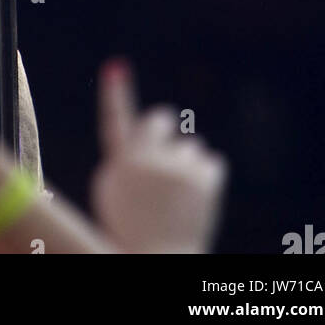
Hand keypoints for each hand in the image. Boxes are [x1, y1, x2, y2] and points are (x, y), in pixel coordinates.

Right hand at [90, 61, 226, 253]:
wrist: (161, 257)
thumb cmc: (130, 224)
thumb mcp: (112, 188)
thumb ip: (125, 154)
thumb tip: (149, 129)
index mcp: (123, 163)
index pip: (116, 119)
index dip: (115, 92)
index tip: (116, 66)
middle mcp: (152, 161)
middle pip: (164, 120)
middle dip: (164, 127)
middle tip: (163, 155)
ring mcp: (182, 169)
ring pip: (191, 146)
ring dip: (186, 161)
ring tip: (178, 193)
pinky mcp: (207, 180)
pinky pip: (212, 162)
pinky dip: (206, 175)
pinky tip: (197, 196)